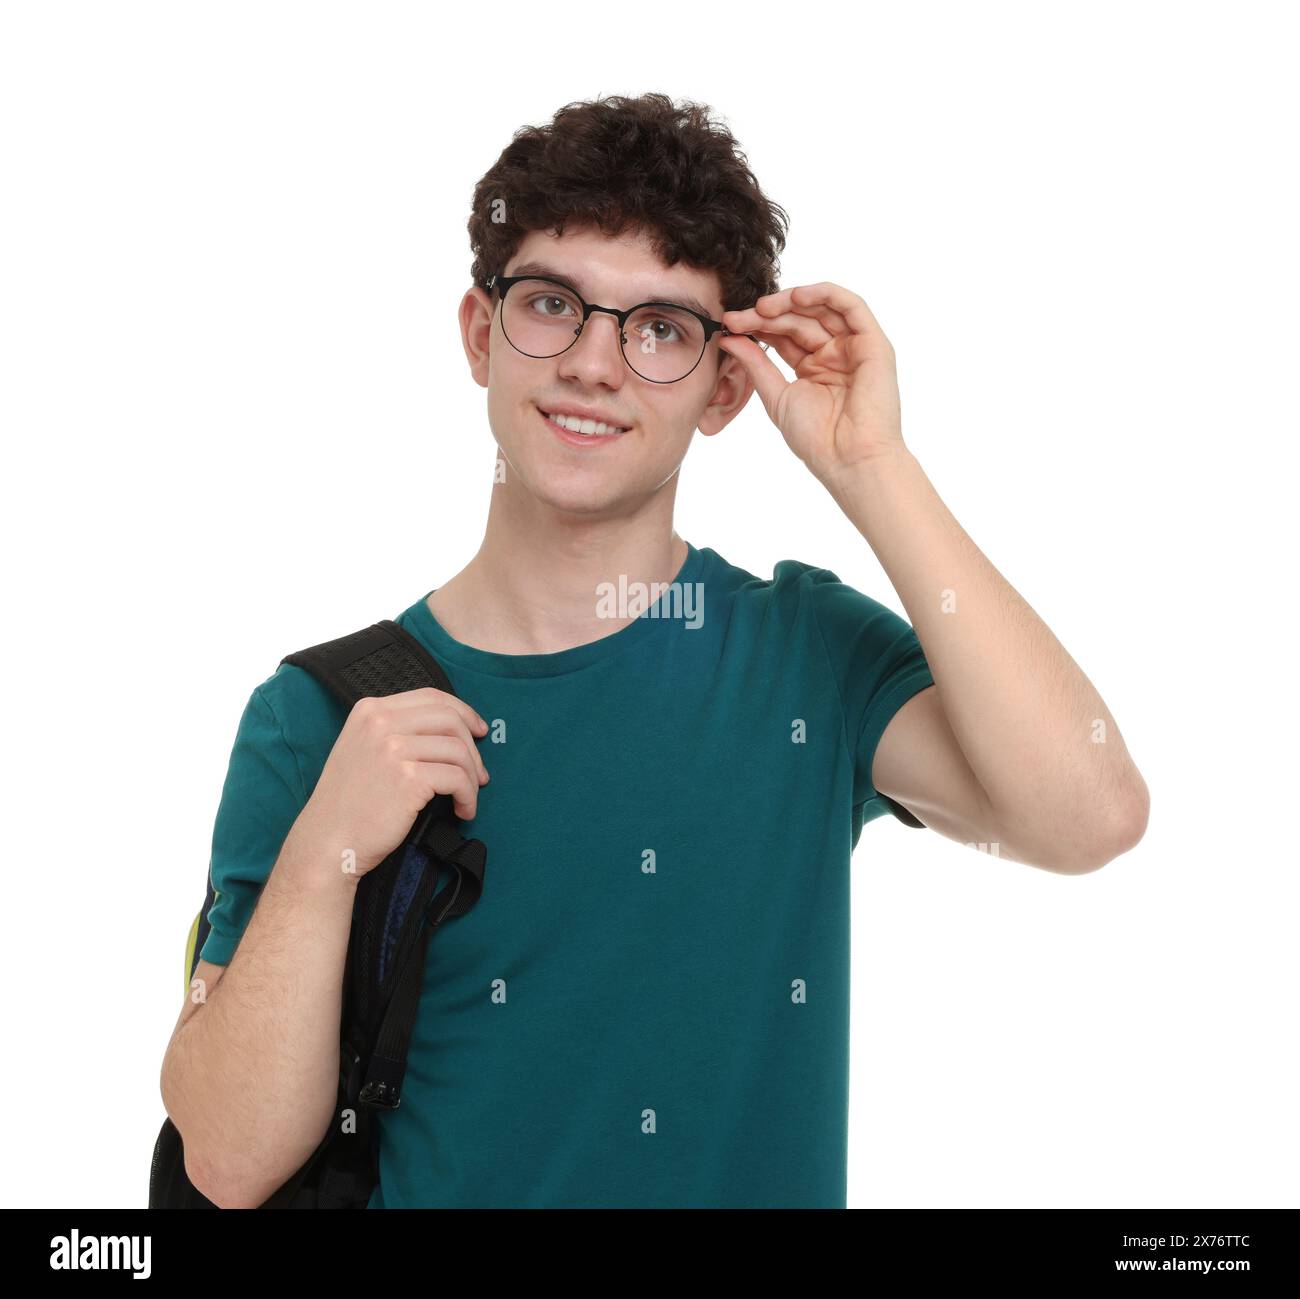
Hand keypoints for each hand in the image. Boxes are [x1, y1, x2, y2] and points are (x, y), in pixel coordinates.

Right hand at [293, 687, 489, 877]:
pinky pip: (457, 778)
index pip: (431, 697)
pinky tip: (463, 810)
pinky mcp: (408, 778)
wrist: (328, 842)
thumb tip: (450, 730)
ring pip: (458, 750)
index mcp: (369, 710)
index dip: (463, 712)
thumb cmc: (349, 804)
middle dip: (473, 747)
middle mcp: (380, 722)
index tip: (477, 731)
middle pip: (450, 719)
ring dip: (472, 777)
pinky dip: (468, 796)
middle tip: (479, 773)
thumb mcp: (362, 749)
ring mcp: (393, 748)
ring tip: (468, 797)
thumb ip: (395, 730)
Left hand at [719, 282, 905, 480]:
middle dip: (767, 315)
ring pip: (823, 308)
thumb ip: (756, 364)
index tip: (729, 324)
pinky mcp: (874, 343)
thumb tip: (728, 338)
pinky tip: (797, 296)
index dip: (757, 325)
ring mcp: (855, 347)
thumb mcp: (777, 396)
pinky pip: (851, 306)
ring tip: (762, 307)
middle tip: (738, 317)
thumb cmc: (816, 438)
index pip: (784, 334)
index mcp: (814, 367)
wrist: (848, 459)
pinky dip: (825, 294)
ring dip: (792, 301)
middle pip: (799, 319)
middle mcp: (835, 353)